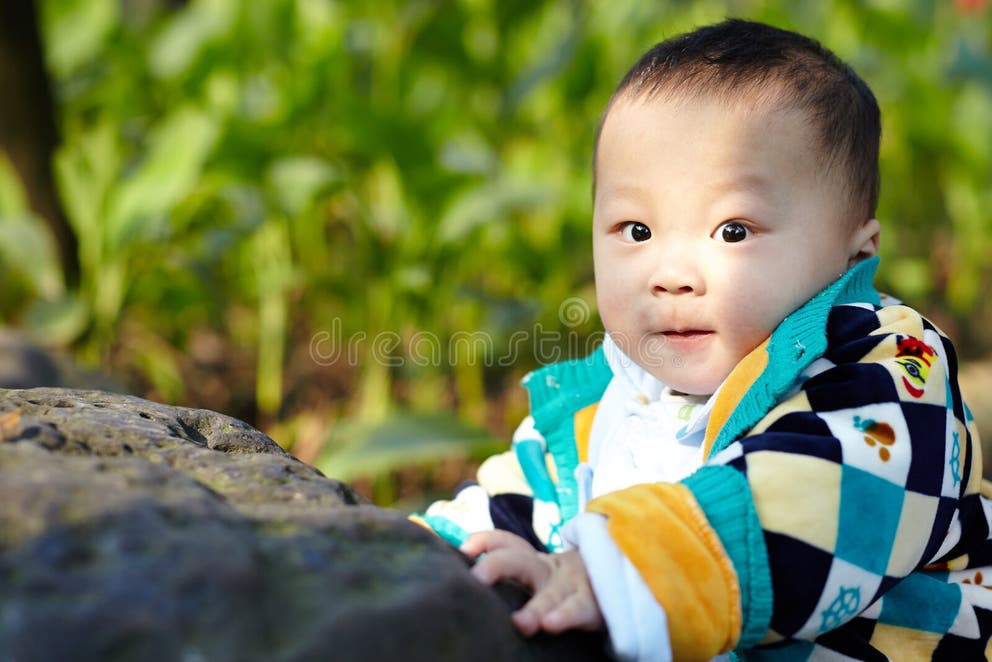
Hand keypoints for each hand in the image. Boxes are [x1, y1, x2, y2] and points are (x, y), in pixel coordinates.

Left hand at [460, 530, 604, 636]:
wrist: (616, 578)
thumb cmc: (562, 584)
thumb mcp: (538, 573)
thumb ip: (510, 574)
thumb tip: (463, 575)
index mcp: (531, 561)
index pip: (506, 542)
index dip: (485, 541)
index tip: (464, 549)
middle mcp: (546, 569)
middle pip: (519, 561)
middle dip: (497, 565)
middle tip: (477, 578)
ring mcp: (569, 585)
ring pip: (548, 593)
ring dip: (534, 607)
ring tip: (520, 624)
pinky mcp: (589, 604)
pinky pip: (576, 610)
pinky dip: (564, 616)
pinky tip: (551, 625)